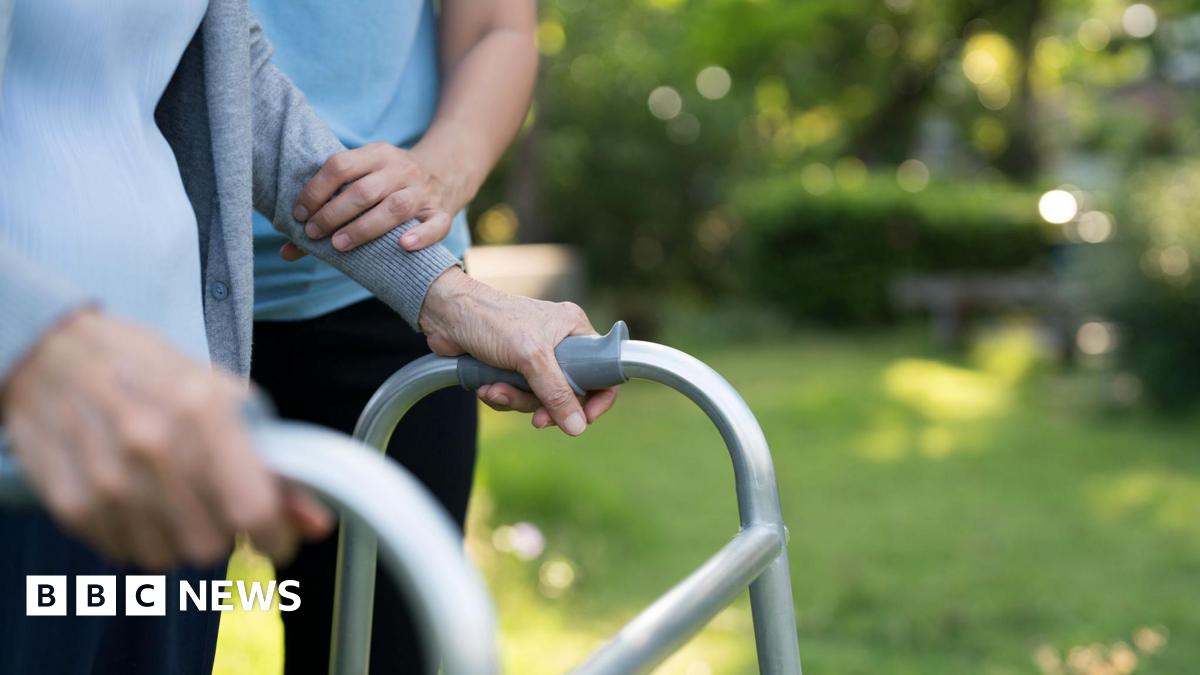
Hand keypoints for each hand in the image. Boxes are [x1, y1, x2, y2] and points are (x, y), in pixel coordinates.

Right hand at [0, 310, 331, 569]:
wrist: (55, 356)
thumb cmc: (152, 373)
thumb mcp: (226, 399)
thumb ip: (278, 465)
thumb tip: (317, 524)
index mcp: (203, 412)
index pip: (254, 510)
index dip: (278, 537)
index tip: (281, 540)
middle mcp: (154, 447)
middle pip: (212, 544)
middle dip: (225, 532)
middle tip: (216, 503)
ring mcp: (108, 479)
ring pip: (169, 558)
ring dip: (180, 538)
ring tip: (172, 496)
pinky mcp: (72, 504)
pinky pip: (125, 554)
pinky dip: (139, 537)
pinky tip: (136, 499)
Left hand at [285, 143, 455, 259]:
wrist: (446, 172)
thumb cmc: (389, 183)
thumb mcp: (363, 180)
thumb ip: (327, 209)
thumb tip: (286, 251)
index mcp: (377, 154)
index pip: (340, 166)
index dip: (316, 191)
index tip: (299, 214)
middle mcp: (401, 170)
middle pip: (364, 190)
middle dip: (334, 213)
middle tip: (313, 233)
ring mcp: (423, 192)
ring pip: (396, 207)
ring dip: (364, 228)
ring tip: (339, 245)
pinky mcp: (442, 213)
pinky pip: (436, 225)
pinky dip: (420, 236)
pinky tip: (402, 245)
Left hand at [418, 269, 618, 434]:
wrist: (445, 314)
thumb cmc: (491, 320)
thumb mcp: (530, 357)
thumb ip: (556, 392)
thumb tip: (578, 427)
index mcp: (574, 330)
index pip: (603, 370)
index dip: (597, 398)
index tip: (583, 419)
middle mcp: (559, 343)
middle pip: (569, 392)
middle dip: (544, 405)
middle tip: (534, 417)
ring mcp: (535, 357)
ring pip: (540, 398)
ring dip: (516, 400)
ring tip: (495, 389)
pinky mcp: (512, 368)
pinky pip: (518, 396)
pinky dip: (502, 396)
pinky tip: (486, 386)